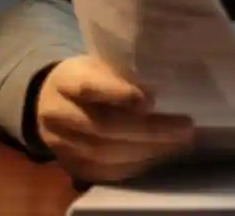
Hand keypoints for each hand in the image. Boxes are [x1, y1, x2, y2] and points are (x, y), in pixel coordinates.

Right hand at [35, 55, 196, 182]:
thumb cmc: (89, 77)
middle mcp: (58, 113)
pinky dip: (135, 164)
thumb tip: (167, 88)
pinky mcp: (69, 164)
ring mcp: (61, 142)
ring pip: (104, 152)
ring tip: (178, 142)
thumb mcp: (101, 64)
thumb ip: (123, 74)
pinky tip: (159, 155)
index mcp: (66, 80)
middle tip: (184, 127)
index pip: (90, 88)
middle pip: (102, 126)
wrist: (50, 101)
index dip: (120, 94)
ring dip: (147, 150)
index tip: (153, 99)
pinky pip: (103, 171)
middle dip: (148, 130)